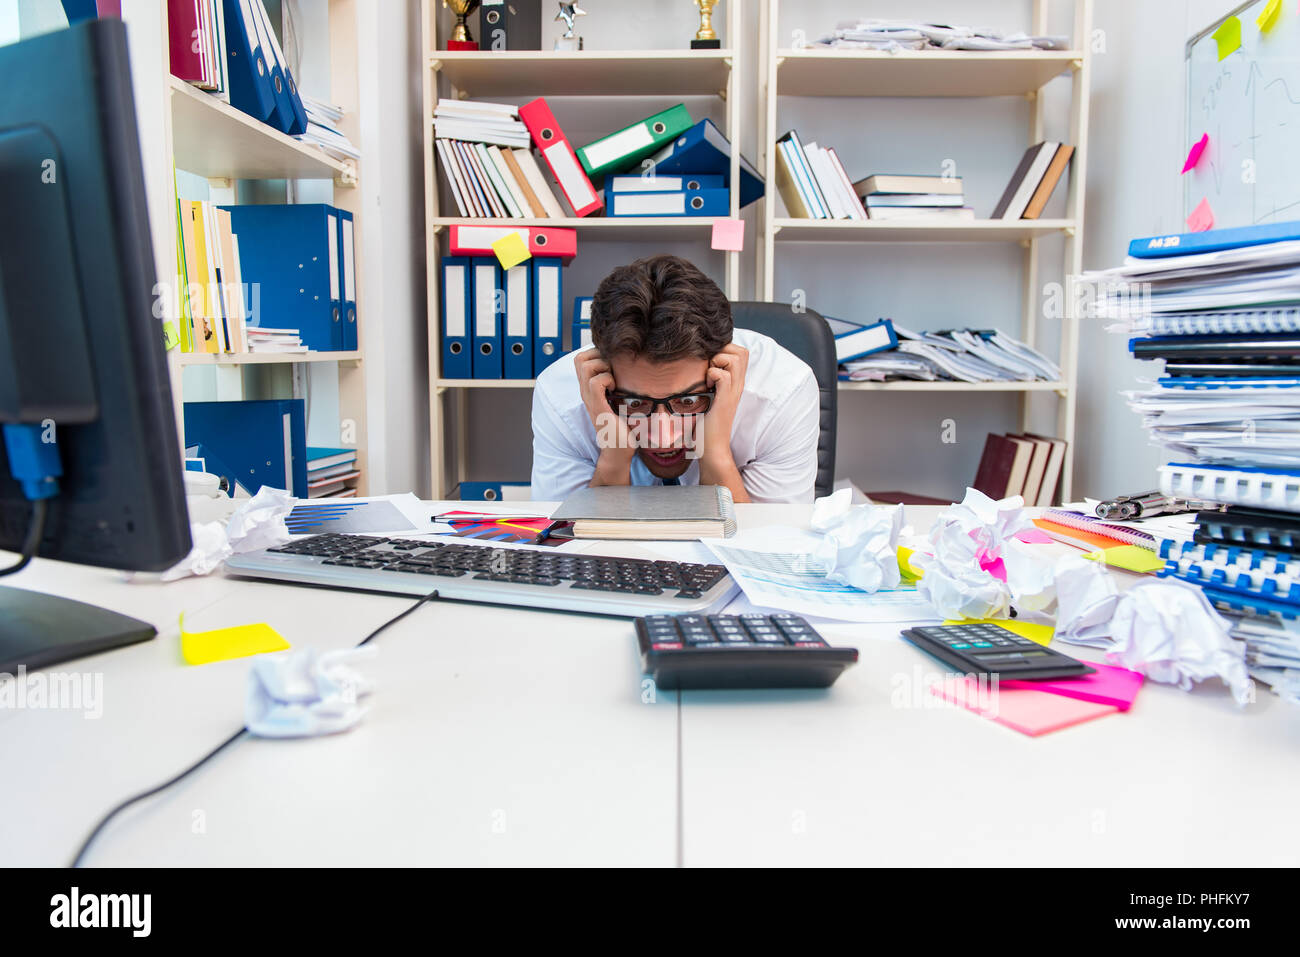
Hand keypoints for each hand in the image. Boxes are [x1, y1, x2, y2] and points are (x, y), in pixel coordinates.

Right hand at [574, 348, 633, 483]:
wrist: (619, 450)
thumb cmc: (623, 426)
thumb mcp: (619, 400)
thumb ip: (619, 386)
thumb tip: (634, 370)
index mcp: (590, 389)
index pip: (582, 359)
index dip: (596, 353)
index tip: (612, 363)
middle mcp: (586, 392)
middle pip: (580, 358)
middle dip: (598, 355)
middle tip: (613, 369)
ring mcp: (590, 399)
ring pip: (585, 366)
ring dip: (603, 366)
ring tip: (615, 379)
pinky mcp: (598, 407)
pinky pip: (595, 382)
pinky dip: (607, 379)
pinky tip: (616, 388)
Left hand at [699, 343, 747, 467]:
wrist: (712, 448)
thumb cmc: (706, 424)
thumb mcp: (710, 398)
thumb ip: (710, 383)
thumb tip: (697, 368)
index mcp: (735, 384)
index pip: (741, 353)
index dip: (726, 350)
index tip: (711, 363)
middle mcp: (738, 386)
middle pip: (742, 352)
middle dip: (723, 352)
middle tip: (710, 367)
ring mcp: (732, 393)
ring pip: (734, 359)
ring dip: (718, 362)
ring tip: (708, 377)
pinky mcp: (724, 401)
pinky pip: (722, 375)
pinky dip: (712, 375)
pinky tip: (706, 387)